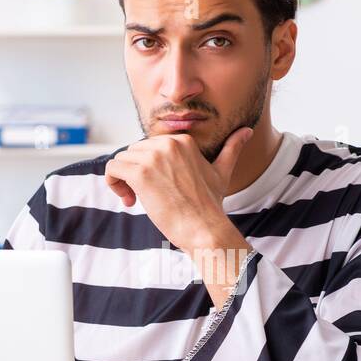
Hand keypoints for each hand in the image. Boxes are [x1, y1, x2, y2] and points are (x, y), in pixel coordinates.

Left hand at [104, 126, 253, 254]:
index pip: (149, 147)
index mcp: (183, 141)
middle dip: (133, 173)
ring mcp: (153, 158)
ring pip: (120, 159)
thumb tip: (247, 131)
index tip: (157, 187)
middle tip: (142, 196)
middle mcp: (167, 144)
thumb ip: (232, 149)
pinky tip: (129, 201)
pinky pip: (112, 168)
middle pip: (133, 152)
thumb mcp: (222, 172)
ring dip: (122, 180)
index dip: (148, 167)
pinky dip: (113, 183)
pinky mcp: (140, 173)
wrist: (205, 229)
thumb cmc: (210, 205)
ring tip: (135, 200)